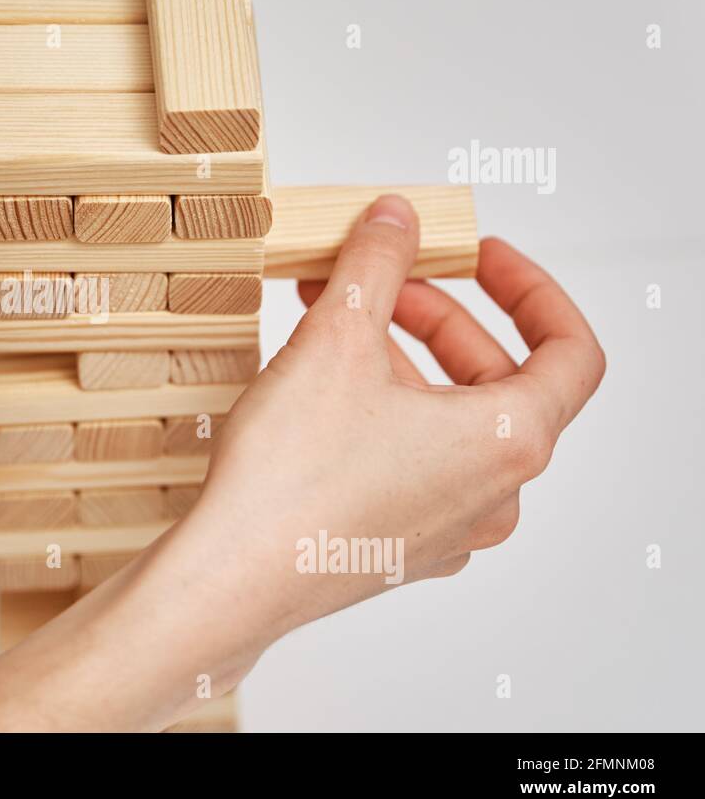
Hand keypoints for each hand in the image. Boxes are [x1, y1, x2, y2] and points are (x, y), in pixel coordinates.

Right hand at [0, 196, 603, 731]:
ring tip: (331, 329)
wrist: (229, 578)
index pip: (569, 352)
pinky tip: (319, 395)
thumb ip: (377, 263)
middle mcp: (492, 494)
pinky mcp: (397, 546)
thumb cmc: (291, 481)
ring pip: (448, 423)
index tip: (483, 260)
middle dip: (436, 317)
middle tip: (379, 282)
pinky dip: (382, 415)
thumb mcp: (336, 338)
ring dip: (402, 364)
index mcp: (507, 442)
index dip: (531, 290)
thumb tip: (394, 220)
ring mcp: (447, 528)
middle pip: (496, 380)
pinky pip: (413, 464)